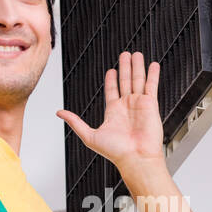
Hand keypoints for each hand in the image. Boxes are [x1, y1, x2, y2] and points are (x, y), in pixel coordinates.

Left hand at [55, 51, 164, 173]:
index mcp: (113, 112)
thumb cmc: (116, 152)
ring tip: (136, 54)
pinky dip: (153, 75)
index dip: (111, 80)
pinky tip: (152, 65)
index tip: (111, 70)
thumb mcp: (89, 135)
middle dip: (125, 68)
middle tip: (124, 55)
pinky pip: (152, 86)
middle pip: (125, 81)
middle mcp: (127, 107)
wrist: (135, 158)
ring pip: (138, 80)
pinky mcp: (151, 104)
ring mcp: (139, 104)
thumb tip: (59, 113)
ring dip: (137, 67)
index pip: (112, 91)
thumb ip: (75, 122)